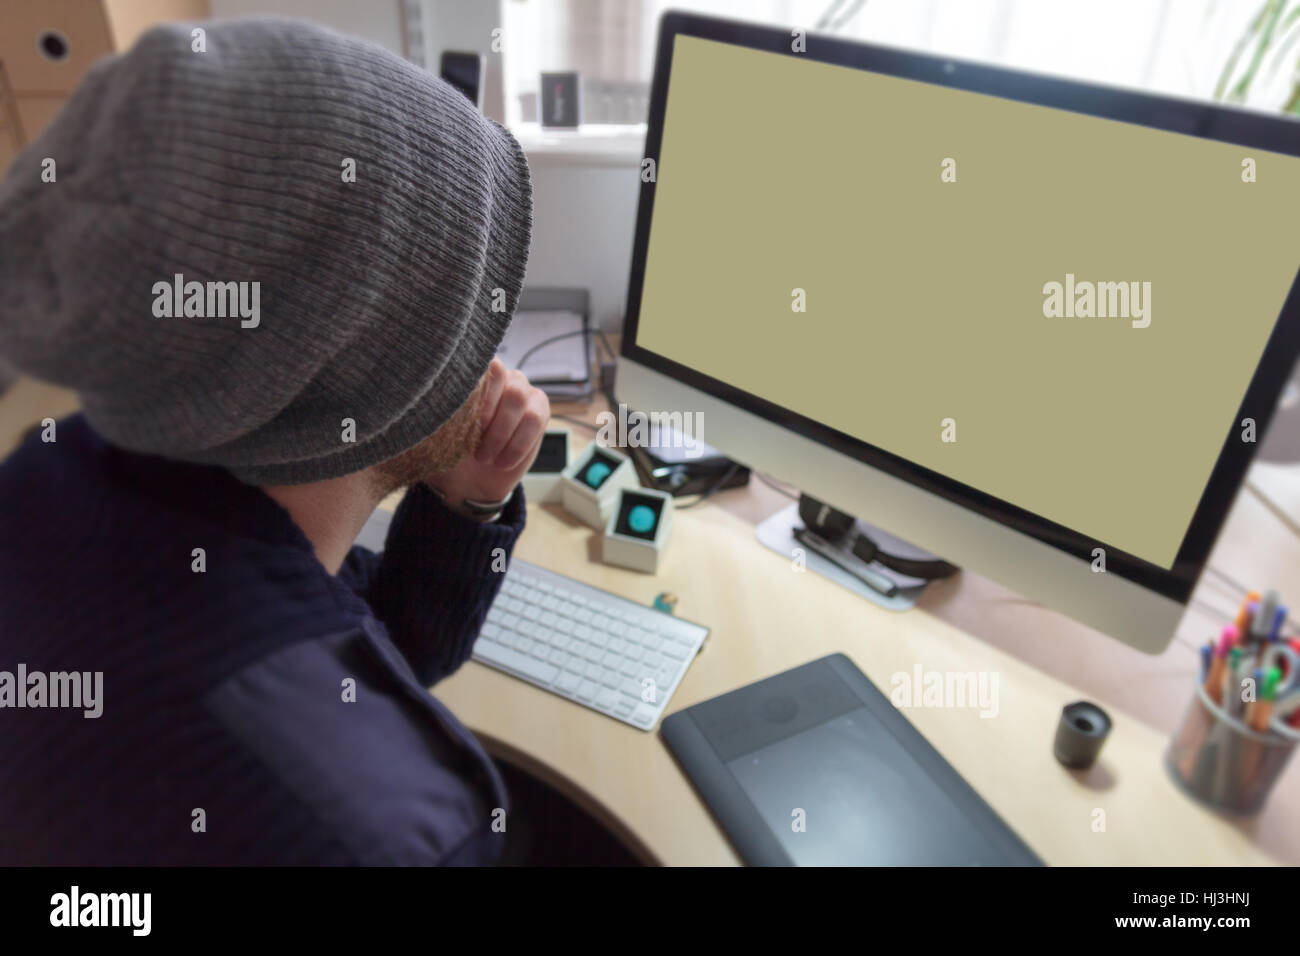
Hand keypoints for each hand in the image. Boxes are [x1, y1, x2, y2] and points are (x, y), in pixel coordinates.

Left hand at [430, 359, 549, 509]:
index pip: (484, 366)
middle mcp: (501, 377)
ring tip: (486, 458)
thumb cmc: (451, 450)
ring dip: (502, 435)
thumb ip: (447, 408)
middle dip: (491, 421)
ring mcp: (523, 392)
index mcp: (474, 375)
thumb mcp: (440, 431)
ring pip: (519, 401)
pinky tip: (502, 461)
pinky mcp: (539, 411)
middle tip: (476, 449)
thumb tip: (446, 394)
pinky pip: (534, 421)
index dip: (480, 395)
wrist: (469, 480)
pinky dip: (517, 445)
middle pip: (507, 385)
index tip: (469, 422)